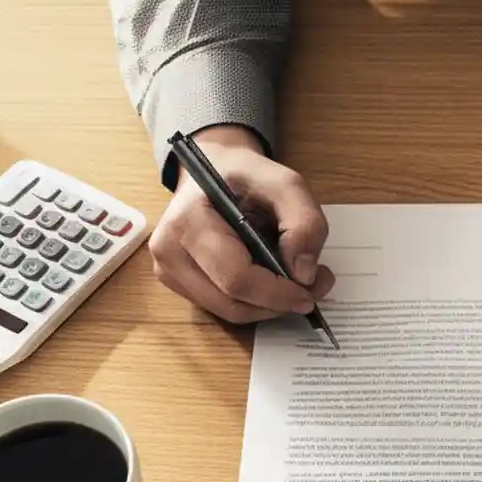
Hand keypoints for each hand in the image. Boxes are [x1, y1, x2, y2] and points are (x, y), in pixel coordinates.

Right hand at [149, 124, 334, 322]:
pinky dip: (252, 303)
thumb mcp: (285, 183)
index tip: (310, 292)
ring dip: (268, 307)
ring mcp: (168, 271)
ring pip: (228, 312)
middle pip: (231, 303)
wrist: (213, 170)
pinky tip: (268, 282)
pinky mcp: (178, 283)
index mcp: (188, 221)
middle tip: (313, 289)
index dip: (277, 293)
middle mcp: (169, 251)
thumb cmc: (244, 175)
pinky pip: (222, 307)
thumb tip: (304, 274)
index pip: (235, 277)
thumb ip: (304, 222)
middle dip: (278, 303)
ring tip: (295, 284)